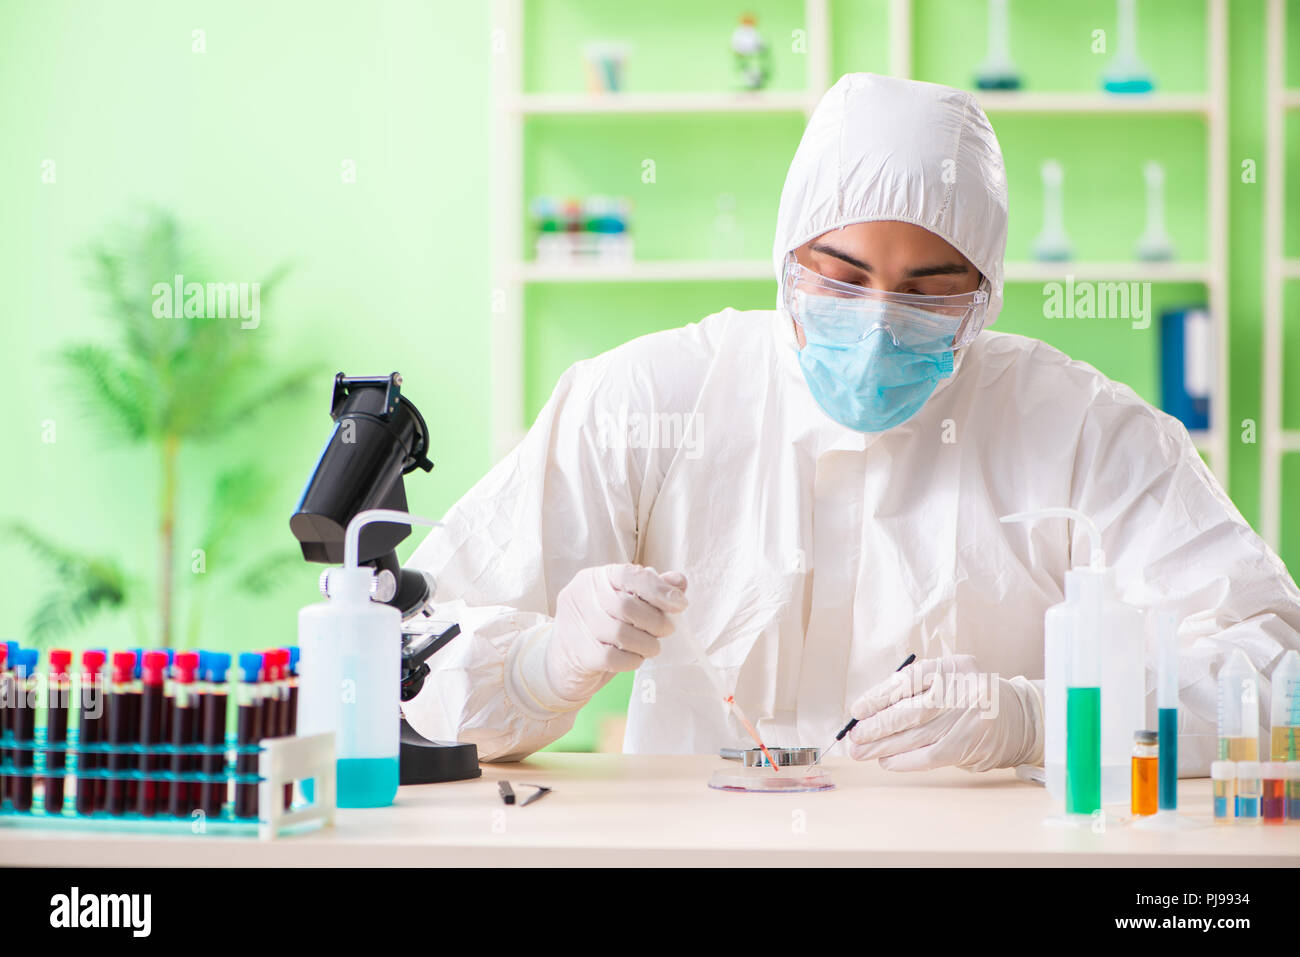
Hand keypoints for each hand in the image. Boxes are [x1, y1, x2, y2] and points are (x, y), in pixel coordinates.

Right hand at [546, 564, 688, 701]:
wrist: (563, 660)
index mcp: (594, 577)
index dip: (659, 589)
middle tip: (667, 630)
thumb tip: (678, 582)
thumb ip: (650, 589)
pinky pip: (614, 658)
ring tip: (652, 647)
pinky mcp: (579, 653)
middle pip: (627, 606)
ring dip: (647, 643)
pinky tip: (635, 658)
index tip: (680, 603)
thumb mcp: (622, 601)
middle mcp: (581, 596)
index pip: (629, 575)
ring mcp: (576, 625)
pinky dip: (633, 660)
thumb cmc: (600, 626)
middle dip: (655, 620)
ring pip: (622, 633)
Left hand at [846, 655, 1040, 771]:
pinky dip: (905, 760)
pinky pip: (931, 755)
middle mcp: (965, 690)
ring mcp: (970, 718)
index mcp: (954, 667)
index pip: (910, 679)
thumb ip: (914, 688)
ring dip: (885, 746)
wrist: (1015, 718)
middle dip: (878, 725)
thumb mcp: (947, 678)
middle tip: (855, 736)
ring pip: (918, 736)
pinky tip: (886, 761)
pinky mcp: (972, 743)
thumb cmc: (967, 696)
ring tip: (861, 751)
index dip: (880, 695)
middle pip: (913, 711)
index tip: (858, 709)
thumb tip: (869, 709)